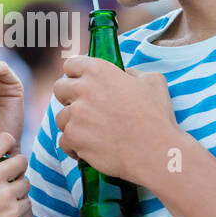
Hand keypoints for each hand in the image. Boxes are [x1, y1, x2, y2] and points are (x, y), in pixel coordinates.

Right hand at [0, 132, 29, 216]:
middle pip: (22, 160)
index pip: (4, 139)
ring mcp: (5, 195)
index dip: (7, 144)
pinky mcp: (13, 213)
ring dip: (19, 188)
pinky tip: (8, 210)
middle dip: (18, 167)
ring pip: (26, 183)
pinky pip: (27, 202)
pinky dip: (20, 206)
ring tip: (7, 196)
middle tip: (11, 176)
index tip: (5, 152)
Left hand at [53, 56, 178, 183]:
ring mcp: (76, 115)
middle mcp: (84, 90)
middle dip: (68, 97)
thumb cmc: (156, 117)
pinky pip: (63, 141)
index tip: (79, 82)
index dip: (75, 74)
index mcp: (100, 71)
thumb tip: (124, 75)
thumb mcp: (152, 82)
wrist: (155, 152)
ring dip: (73, 124)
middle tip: (83, 108)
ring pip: (61, 117)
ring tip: (90, 132)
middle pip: (59, 89)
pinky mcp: (74, 138)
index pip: (71, 64)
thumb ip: (132, 73)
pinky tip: (86, 149)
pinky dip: (74, 146)